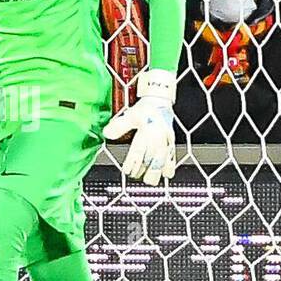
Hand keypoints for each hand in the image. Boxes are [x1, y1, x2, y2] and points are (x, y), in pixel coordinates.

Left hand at [102, 69, 176, 185]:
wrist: (161, 101)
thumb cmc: (146, 109)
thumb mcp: (130, 114)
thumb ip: (119, 125)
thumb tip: (107, 133)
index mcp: (148, 131)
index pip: (139, 151)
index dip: (132, 163)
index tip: (126, 170)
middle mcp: (158, 138)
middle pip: (151, 159)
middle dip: (142, 170)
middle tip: (134, 175)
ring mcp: (166, 141)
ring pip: (163, 161)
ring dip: (156, 172)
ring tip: (149, 180)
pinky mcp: (171, 143)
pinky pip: (173, 158)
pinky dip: (170, 167)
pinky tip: (166, 174)